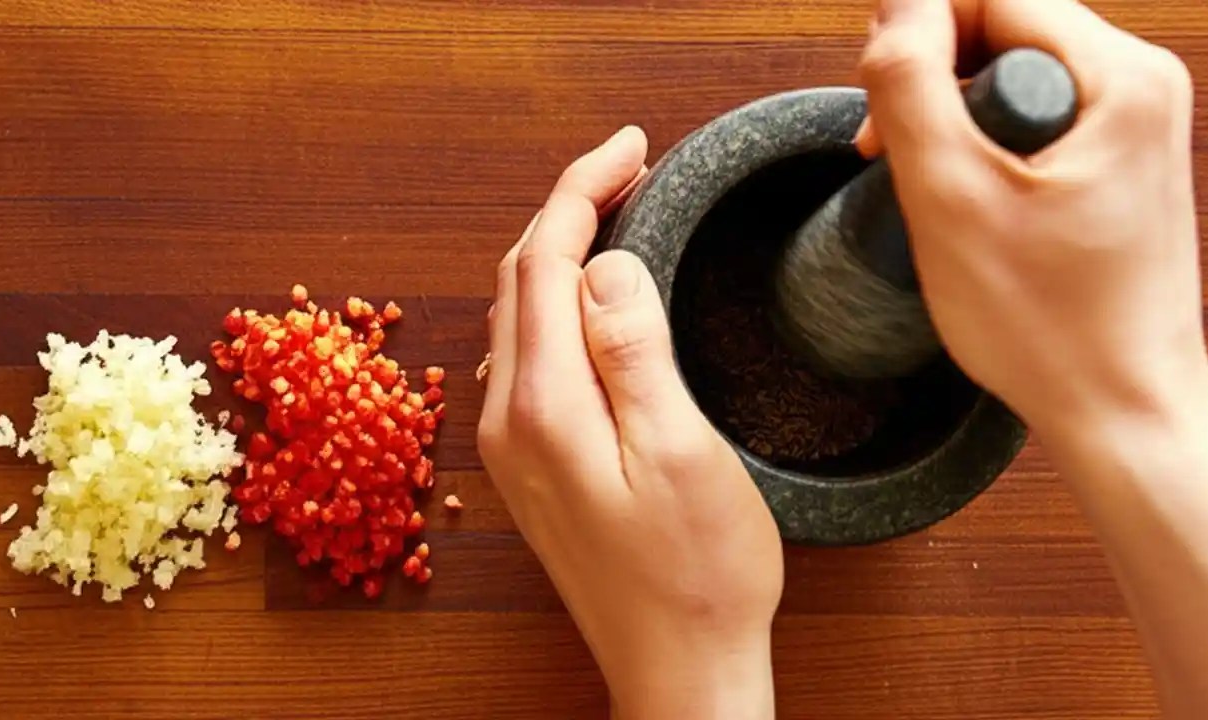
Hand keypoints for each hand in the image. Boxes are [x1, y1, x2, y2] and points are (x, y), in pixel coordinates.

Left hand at [477, 127, 782, 718]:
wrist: (679, 666)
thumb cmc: (698, 573)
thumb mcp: (681, 452)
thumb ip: (633, 351)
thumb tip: (605, 266)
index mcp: (545, 407)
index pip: (542, 263)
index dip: (580, 190)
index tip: (630, 147)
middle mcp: (510, 421)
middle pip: (519, 279)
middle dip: (567, 208)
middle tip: (629, 164)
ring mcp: (514, 446)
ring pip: (519, 315)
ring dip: (559, 252)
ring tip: (616, 209)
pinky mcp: (533, 465)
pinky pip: (529, 355)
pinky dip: (556, 302)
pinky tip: (591, 296)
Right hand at [857, 0, 1207, 440]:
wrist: (1121, 411)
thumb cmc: (1050, 327)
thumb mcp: (951, 199)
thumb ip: (910, 85)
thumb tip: (896, 6)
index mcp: (1121, 77)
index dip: (915, 32)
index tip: (881, 111)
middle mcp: (1142, 85)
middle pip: (1004, 24)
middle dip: (932, 76)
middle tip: (893, 153)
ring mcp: (1136, 124)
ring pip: (1012, 71)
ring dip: (952, 115)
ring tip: (931, 187)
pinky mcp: (1119, 162)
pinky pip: (1034, 117)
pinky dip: (985, 147)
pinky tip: (967, 202)